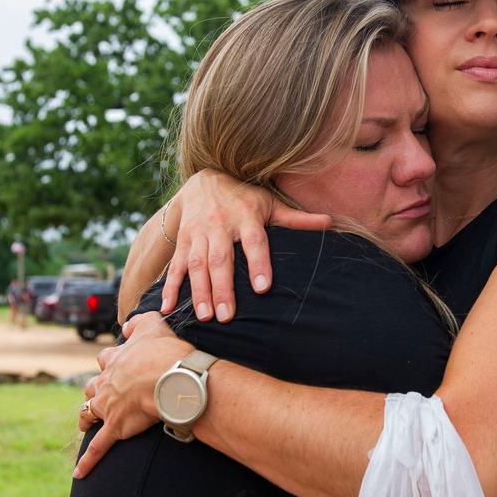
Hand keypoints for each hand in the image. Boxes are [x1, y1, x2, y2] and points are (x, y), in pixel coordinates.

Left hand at [73, 312, 192, 478]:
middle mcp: (107, 382)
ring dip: (86, 417)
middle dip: (94, 390)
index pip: (106, 358)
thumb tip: (126, 326)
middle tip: (101, 394)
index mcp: (117, 360)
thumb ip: (139, 321)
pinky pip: (98, 447)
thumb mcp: (153, 325)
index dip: (110, 361)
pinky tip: (79, 473)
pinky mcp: (115, 428)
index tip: (116, 363)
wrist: (169, 377)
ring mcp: (108, 406)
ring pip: (89, 412)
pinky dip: (87, 462)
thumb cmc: (165, 352)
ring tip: (85, 423)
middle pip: (92, 386)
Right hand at [160, 169, 331, 321]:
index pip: (254, 241)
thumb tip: (330, 222)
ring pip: (196, 264)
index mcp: (246, 215)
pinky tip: (166, 309)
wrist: (204, 179)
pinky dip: (169, 287)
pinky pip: (174, 265)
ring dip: (199, 291)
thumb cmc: (245, 197)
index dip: (258, 263)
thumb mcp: (270, 203)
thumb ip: (296, 218)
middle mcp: (219, 224)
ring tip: (205, 317)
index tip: (262, 288)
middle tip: (227, 316)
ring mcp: (198, 232)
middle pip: (221, 259)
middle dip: (223, 288)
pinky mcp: (182, 240)